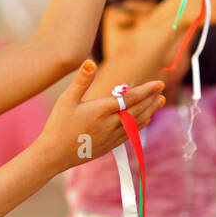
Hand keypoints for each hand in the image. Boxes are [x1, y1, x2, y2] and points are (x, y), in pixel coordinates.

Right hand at [36, 61, 164, 173]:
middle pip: (137, 110)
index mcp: (101, 110)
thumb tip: (90, 62)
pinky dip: (140, 125)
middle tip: (161, 89)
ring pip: (136, 122)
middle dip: (151, 99)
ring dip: (149, 111)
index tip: (158, 83)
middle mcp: (110, 124)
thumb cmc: (58, 125)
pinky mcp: (109, 145)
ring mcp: (111, 136)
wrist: (54, 154)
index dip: (146, 90)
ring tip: (159, 102)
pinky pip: (130, 133)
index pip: (130, 98)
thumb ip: (81, 80)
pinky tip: (145, 119)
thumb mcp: (66, 99)